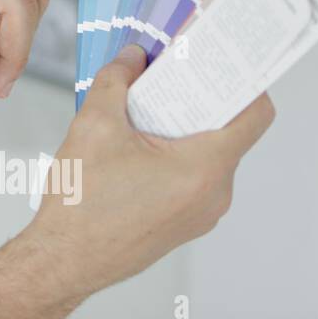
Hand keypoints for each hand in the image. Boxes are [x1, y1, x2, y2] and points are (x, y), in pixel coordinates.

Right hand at [29, 44, 276, 299]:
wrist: (63, 260)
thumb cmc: (80, 204)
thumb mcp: (93, 125)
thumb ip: (116, 81)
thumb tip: (133, 58)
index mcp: (203, 168)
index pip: (254, 114)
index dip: (243, 80)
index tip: (221, 61)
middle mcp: (214, 194)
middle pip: (227, 131)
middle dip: (199, 100)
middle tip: (168, 78)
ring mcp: (202, 213)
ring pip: (208, 155)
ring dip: (182, 129)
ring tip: (143, 114)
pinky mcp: (185, 224)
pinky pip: (193, 179)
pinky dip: (174, 155)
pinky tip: (136, 148)